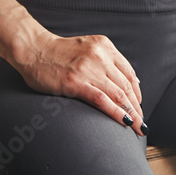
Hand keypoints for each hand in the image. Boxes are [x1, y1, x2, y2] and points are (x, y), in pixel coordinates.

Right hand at [16, 30, 145, 136]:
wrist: (33, 49)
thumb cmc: (59, 53)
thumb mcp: (88, 48)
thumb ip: (108, 60)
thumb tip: (133, 81)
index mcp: (104, 46)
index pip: (129, 73)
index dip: (137, 93)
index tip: (139, 107)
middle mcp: (99, 55)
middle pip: (126, 85)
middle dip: (137, 108)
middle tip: (142, 124)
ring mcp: (87, 69)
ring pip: (118, 94)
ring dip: (131, 114)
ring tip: (137, 128)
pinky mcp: (75, 82)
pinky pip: (102, 100)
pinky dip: (116, 112)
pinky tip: (124, 122)